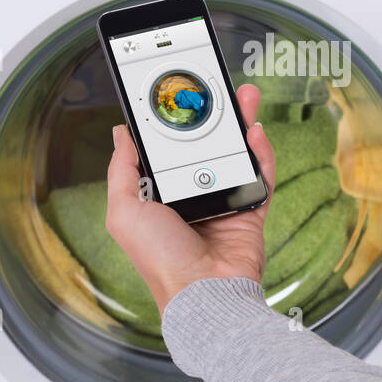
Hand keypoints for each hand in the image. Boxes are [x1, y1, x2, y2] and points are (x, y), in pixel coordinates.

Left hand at [105, 83, 276, 315]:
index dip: (171, 125)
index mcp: (159, 197)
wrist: (204, 292)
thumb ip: (122, 170)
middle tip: (217, 88)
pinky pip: (259, 176)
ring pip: (234, 155)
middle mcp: (191, 197)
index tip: (176, 98)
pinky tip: (255, 132)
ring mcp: (222, 202)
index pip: (167, 152)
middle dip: (212, 117)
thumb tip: (121, 134)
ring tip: (243, 97)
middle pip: (205, 146)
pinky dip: (260, 154)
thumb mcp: (124, 212)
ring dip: (240, 125)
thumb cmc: (160, 259)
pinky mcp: (249, 211)